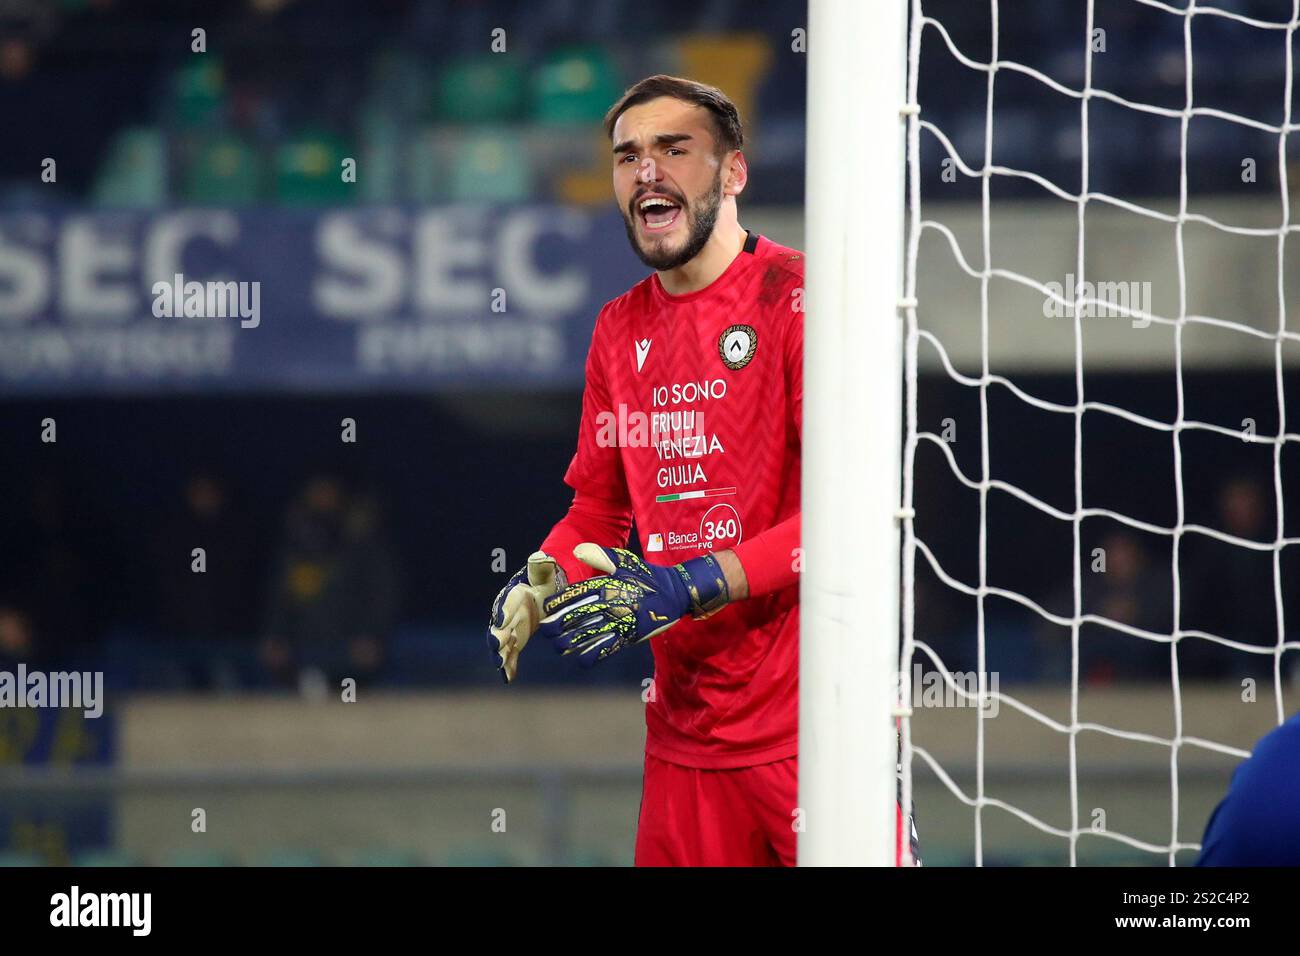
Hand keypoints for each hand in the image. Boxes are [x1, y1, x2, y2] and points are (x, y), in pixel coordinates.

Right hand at [487, 552, 563, 683]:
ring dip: (501, 653)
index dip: (504, 611)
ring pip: (502, 642)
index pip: (507, 602)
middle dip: (497, 635)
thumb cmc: (544, 580)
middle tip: (496, 645)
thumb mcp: (545, 572)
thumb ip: (541, 566)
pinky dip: (509, 666)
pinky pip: (510, 654)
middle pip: (500, 625)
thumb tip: (540, 557)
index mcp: (514, 595)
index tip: (502, 620)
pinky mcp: (515, 640)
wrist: (543, 592)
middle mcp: (508, 612)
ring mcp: (510, 628)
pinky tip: (508, 678)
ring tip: (500, 665)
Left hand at [538, 544, 728, 667]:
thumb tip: (577, 550)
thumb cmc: (646, 576)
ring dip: (571, 643)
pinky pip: (608, 647)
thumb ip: (600, 556)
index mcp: (606, 584)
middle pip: (578, 616)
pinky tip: (582, 660)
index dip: (558, 603)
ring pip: (589, 634)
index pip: (576, 594)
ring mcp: (620, 620)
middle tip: (547, 631)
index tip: (546, 610)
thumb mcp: (624, 561)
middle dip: (558, 625)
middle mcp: (610, 602)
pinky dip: (593, 655)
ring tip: (560, 647)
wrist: (675, 592)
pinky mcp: (630, 634)